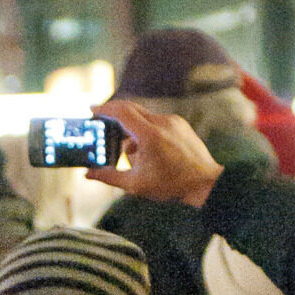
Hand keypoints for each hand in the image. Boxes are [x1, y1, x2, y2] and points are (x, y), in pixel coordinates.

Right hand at [88, 99, 223, 207]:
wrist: (205, 184)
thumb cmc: (172, 185)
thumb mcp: (135, 184)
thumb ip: (109, 176)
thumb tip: (88, 174)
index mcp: (149, 135)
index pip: (122, 111)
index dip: (104, 109)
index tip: (93, 110)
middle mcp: (162, 122)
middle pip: (131, 108)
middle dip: (114, 114)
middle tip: (102, 123)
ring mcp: (173, 121)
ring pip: (144, 116)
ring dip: (131, 127)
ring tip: (129, 151)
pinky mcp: (180, 124)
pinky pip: (157, 121)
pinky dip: (146, 130)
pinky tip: (146, 149)